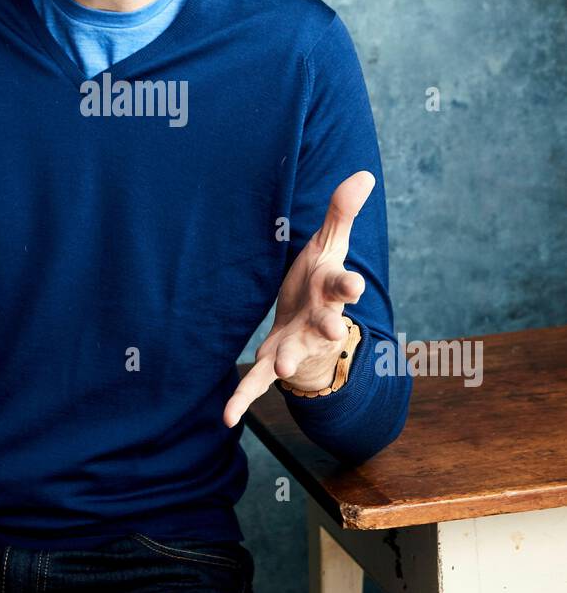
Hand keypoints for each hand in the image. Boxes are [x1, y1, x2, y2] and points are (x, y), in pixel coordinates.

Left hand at [223, 170, 374, 426]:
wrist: (312, 327)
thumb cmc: (320, 282)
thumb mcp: (330, 246)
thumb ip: (342, 213)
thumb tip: (364, 174)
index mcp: (330, 291)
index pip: (341, 284)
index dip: (347, 284)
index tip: (352, 282)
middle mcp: (318, 321)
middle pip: (326, 323)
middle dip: (328, 327)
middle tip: (332, 330)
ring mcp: (297, 344)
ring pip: (293, 352)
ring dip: (288, 359)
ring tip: (282, 367)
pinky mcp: (273, 359)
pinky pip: (257, 381)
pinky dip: (242, 399)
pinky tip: (226, 418)